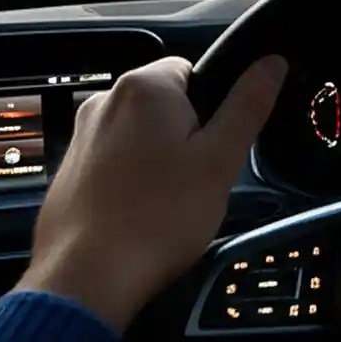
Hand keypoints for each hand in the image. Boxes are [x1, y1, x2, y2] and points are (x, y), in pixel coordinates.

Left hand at [15, 55, 286, 331]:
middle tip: (196, 180)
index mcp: (144, 87)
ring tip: (166, 203)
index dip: (213, 109)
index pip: (193, 70)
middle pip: (165, 104)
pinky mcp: (69, 169)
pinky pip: (114, 161)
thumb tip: (271, 64)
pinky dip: (131, 180)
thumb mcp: (220, 160)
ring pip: (140, 135)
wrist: (88, 277)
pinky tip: (139, 214)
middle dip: (185, 135)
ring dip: (158, 159)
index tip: (213, 148)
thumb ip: (248, 105)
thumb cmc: (158, 218)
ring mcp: (81, 135)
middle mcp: (105, 101)